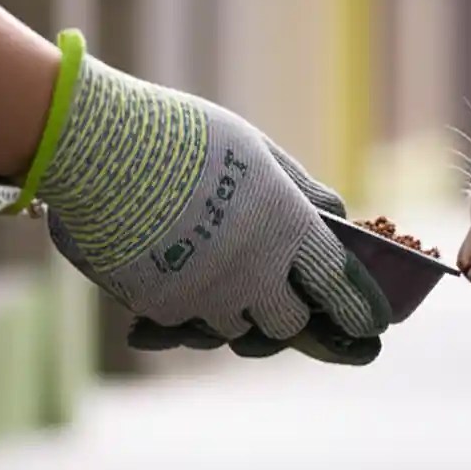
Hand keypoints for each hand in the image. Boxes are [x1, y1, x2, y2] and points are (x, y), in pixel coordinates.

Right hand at [0, 30, 390, 363]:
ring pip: (236, 332)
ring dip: (238, 316)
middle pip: (289, 324)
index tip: (371, 324)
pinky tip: (182, 283)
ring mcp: (204, 297)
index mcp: (289, 230)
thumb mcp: (258, 153)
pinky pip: (186, 328)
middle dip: (293, 317)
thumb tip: (338, 216)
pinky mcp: (158, 309)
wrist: (98, 147)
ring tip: (227, 282)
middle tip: (290, 303)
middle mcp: (254, 275)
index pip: (341, 287)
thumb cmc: (185, 138)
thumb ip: (301, 192)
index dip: (361, 309)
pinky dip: (190, 315)